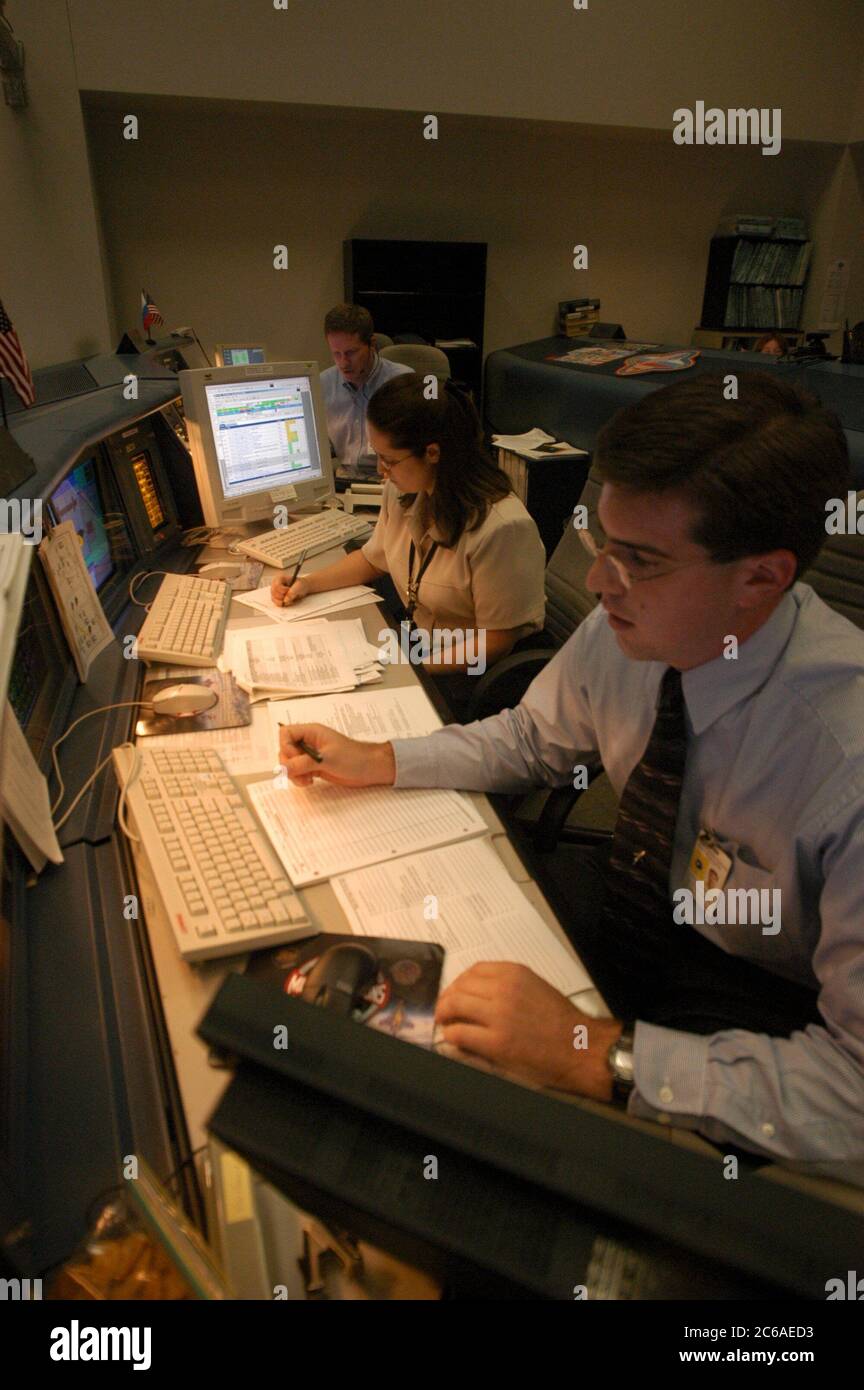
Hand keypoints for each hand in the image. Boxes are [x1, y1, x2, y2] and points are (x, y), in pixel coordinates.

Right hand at [270, 574, 309, 607]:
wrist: (303, 588)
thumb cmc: (301, 585)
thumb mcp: (299, 587)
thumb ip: (292, 592)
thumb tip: (285, 600)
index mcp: (279, 578)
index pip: (277, 586)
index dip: (284, 590)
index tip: (290, 590)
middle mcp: (275, 585)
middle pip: (275, 593)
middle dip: (284, 597)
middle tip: (292, 595)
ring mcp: (274, 592)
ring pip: (275, 599)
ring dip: (284, 601)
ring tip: (291, 598)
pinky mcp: (276, 598)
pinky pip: (276, 603)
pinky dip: (283, 604)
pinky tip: (289, 601)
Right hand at [278, 722, 395, 788]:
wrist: (369, 768)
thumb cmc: (353, 758)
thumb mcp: (326, 759)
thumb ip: (303, 763)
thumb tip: (282, 769)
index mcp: (311, 732)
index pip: (286, 733)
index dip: (286, 746)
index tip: (295, 758)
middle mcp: (309, 742)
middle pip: (285, 750)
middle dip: (289, 764)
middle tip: (301, 773)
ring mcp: (310, 755)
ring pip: (290, 763)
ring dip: (294, 774)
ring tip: (307, 780)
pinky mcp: (314, 767)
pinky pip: (298, 771)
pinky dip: (299, 778)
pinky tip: (310, 782)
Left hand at [435, 962, 621, 1098]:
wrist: (581, 1047)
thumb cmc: (562, 1022)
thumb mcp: (535, 988)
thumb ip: (507, 986)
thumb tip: (478, 993)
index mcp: (515, 974)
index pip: (474, 970)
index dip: (459, 982)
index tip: (455, 991)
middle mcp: (505, 990)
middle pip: (460, 986)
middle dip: (447, 998)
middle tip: (444, 1010)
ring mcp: (499, 1016)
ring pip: (454, 1005)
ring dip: (444, 1014)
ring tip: (445, 1023)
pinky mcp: (496, 1042)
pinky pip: (459, 1032)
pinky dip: (451, 1035)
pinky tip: (454, 1038)